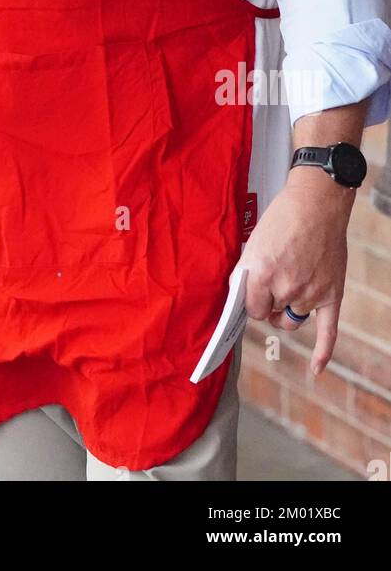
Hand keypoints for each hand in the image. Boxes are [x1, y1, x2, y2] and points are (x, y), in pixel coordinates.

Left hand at [240, 170, 353, 376]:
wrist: (317, 203)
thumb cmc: (282, 219)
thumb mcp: (254, 244)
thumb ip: (247, 276)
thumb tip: (240, 301)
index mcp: (262, 274)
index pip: (251, 309)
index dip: (251, 299)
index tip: (253, 290)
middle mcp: (287, 288)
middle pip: (270, 314)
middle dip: (269, 300)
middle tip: (275, 276)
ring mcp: (311, 294)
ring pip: (292, 320)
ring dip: (288, 310)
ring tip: (289, 288)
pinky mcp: (331, 295)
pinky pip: (328, 331)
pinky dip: (322, 352)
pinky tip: (316, 369)